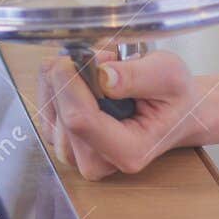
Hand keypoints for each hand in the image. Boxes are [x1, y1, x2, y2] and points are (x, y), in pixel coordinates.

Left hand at [36, 51, 218, 179]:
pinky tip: (83, 78)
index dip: (73, 81)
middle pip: (60, 112)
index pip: (79, 119)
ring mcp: (73, 152)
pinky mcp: (59, 138)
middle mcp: (95, 161)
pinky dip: (57, 81)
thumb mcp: (170, 75)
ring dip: (66, 77)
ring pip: (48, 105)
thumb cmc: (175, 97)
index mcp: (128, 152)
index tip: (87, 56)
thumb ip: (138, 76)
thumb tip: (104, 77)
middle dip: (74, 75)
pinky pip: (43, 101)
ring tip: (101, 72)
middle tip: (106, 62)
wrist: (175, 112)